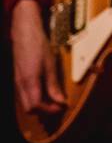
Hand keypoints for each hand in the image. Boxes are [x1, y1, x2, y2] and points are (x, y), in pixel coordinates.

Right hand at [11, 0, 66, 115]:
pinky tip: (45, 90)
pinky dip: (35, 97)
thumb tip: (60, 100)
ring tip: (53, 98)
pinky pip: (24, 95)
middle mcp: (20, 84)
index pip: (36, 106)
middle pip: (29, 108)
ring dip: (39, 105)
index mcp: (29, 81)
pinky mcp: (18, 78)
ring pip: (26, 102)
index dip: (50, 110)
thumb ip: (53, 84)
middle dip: (44, 111)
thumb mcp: (50, 64)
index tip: (61, 106)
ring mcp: (18, 81)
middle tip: (58, 105)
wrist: (25, 31)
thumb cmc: (38, 44)